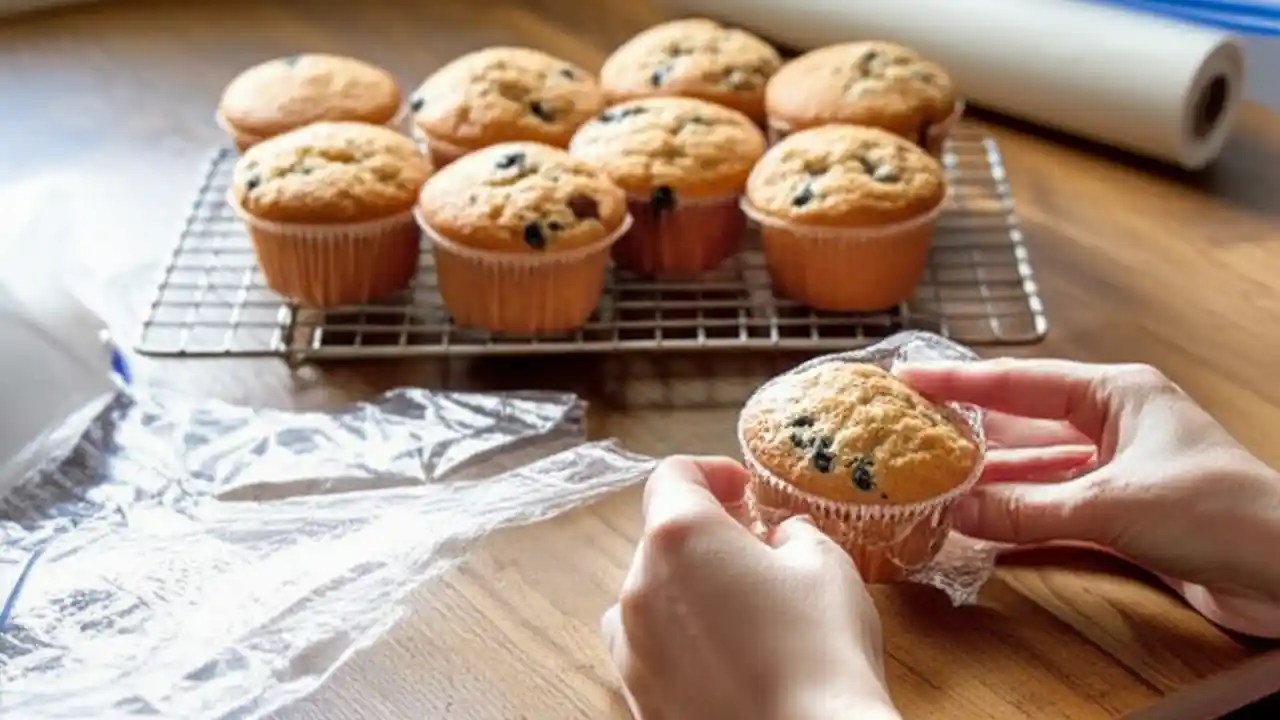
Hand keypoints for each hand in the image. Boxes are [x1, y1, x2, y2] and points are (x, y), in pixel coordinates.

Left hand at [602, 456, 899, 719]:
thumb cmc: (820, 652)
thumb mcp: (825, 565)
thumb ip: (792, 534)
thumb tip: (777, 539)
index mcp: (678, 537)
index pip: (673, 476)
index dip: (711, 471)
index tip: (743, 488)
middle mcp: (639, 587)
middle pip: (661, 538)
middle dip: (707, 535)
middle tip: (758, 550)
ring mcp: (632, 648)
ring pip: (649, 596)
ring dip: (687, 588)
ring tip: (740, 609)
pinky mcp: (639, 698)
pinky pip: (650, 650)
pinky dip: (679, 640)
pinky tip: (728, 658)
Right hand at [899, 360, 1279, 636]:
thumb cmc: (1216, 512)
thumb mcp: (1109, 505)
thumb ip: (1026, 510)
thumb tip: (955, 512)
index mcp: (1118, 392)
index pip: (1020, 380)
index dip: (959, 382)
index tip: (907, 380)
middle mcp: (1115, 423)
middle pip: (1025, 421)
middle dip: (970, 432)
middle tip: (908, 435)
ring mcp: (1120, 467)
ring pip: (1038, 467)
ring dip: (993, 479)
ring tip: (933, 482)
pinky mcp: (1125, 511)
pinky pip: (1056, 505)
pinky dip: (1021, 514)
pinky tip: (981, 522)